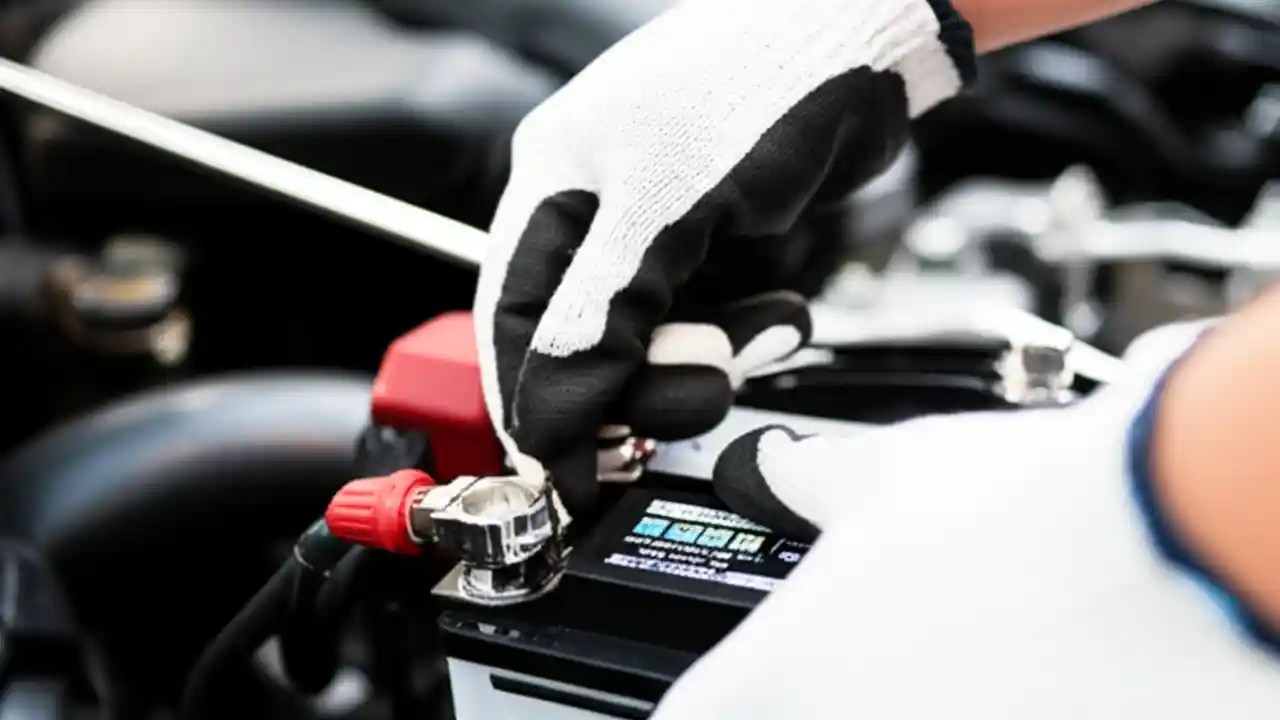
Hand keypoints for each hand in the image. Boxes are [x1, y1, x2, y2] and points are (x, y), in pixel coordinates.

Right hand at [475, 0, 975, 512]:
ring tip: (757, 333)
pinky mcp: (707, 244)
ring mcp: (652, 229)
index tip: (571, 478)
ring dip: (703, 360)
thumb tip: (547, 407)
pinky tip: (775, 315)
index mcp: (551, 186)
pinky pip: (703, 325)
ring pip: (647, 344)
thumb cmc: (760, 86)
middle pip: (582, 344)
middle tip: (701, 393)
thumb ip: (599, 310)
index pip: (516, 326)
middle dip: (642, 384)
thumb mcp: (666, 205)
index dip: (539, 408)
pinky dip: (739, 336)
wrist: (860, 40)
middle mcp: (592, 211)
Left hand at [651, 321, 1279, 717]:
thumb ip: (805, 478)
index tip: (735, 681)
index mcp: (786, 672)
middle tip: (873, 655)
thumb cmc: (1024, 509)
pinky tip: (1019, 682)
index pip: (697, 714)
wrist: (1171, 540)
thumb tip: (773, 463)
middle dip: (815, 694)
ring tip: (955, 656)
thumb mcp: (883, 473)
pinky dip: (991, 710)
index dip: (715, 692)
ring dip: (907, 702)